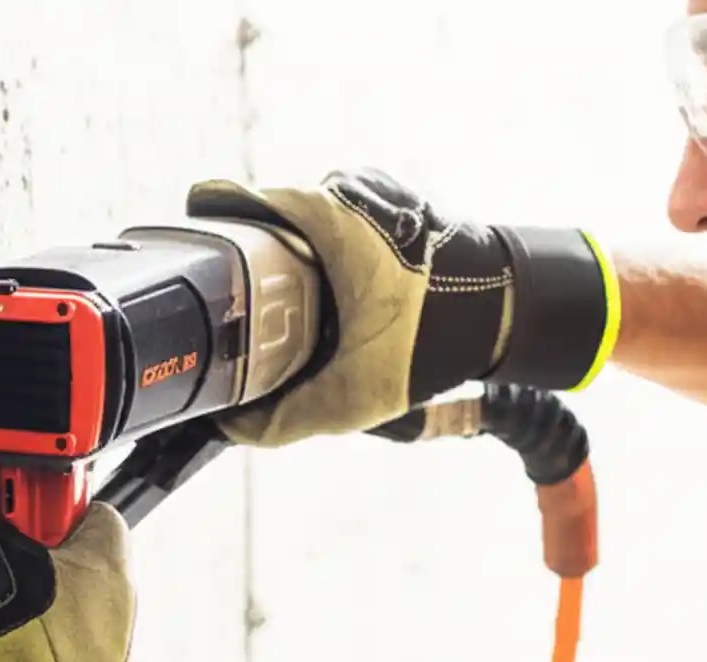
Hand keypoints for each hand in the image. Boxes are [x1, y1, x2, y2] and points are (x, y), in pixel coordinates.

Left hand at [0, 481, 134, 661]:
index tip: (55, 525)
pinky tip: (25, 654)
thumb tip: (93, 516)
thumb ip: (101, 523)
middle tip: (61, 580)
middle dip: (24, 557)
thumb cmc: (55, 652)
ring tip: (47, 626)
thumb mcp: (107, 567)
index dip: (35, 507)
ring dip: (6, 600)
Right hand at [186, 168, 619, 446]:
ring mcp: (376, 189)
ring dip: (296, 255)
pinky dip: (330, 250)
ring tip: (291, 303)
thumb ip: (289, 418)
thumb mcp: (359, 392)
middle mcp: (346, 189)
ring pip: (307, 218)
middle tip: (241, 303)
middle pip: (270, 216)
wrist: (516, 312)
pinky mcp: (399, 200)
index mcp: (326, 213)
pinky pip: (342, 219)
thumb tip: (236, 427)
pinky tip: (336, 293)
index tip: (191, 257)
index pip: (236, 200)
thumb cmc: (441, 338)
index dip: (208, 227)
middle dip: (254, 258)